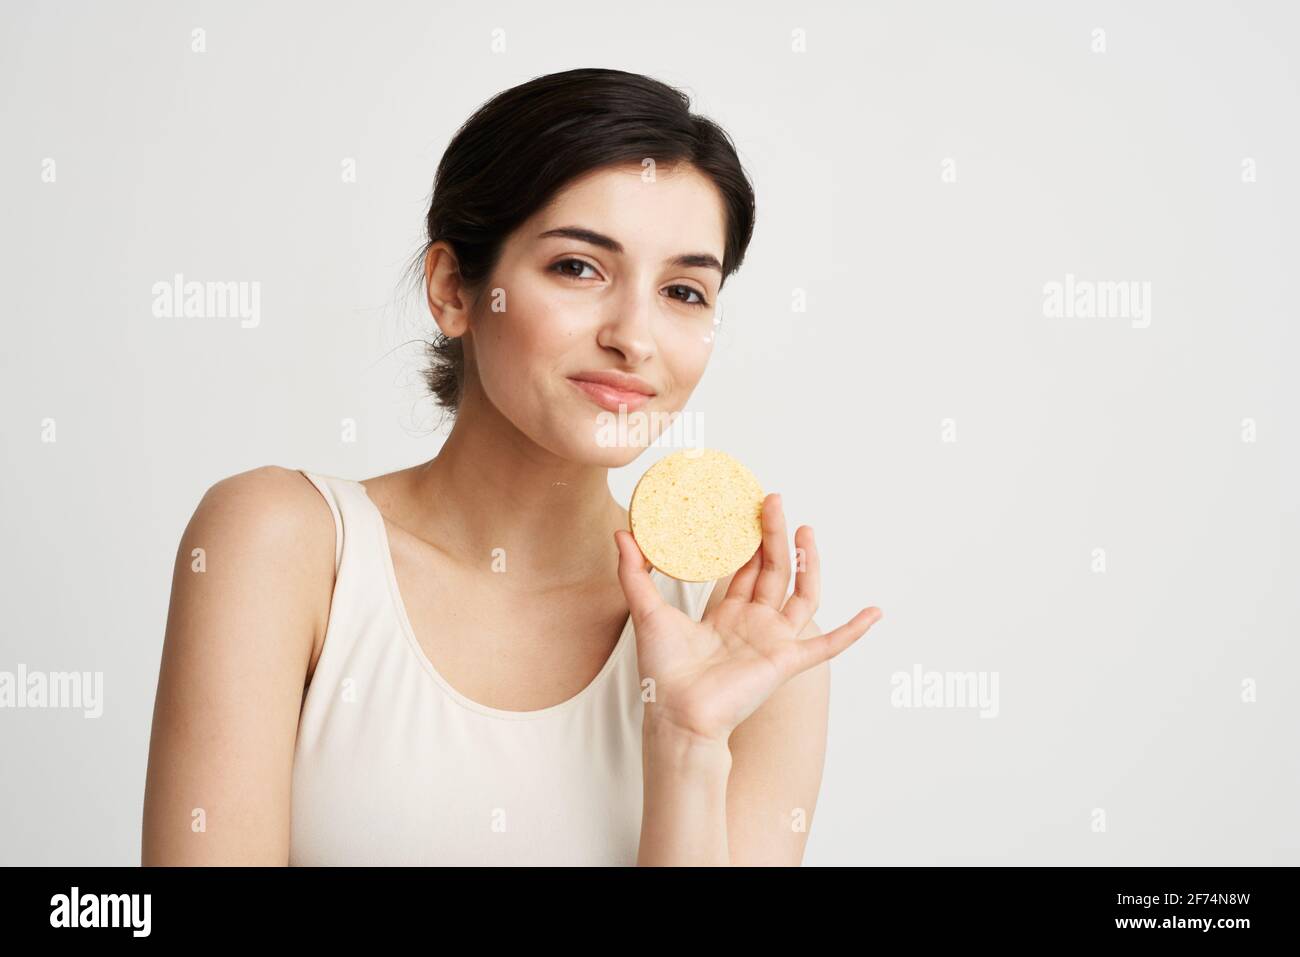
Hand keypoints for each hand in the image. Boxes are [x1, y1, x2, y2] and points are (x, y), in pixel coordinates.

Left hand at [614, 492, 882, 744]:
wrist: (678, 713)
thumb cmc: (663, 673)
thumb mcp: (646, 612)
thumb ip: (635, 573)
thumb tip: (621, 532)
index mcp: (726, 615)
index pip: (744, 569)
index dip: (749, 539)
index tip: (749, 507)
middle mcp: (753, 624)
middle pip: (773, 570)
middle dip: (775, 534)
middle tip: (772, 500)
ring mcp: (773, 641)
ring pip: (801, 594)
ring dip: (808, 562)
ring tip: (806, 528)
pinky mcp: (787, 661)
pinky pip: (828, 645)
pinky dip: (853, 630)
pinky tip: (874, 612)